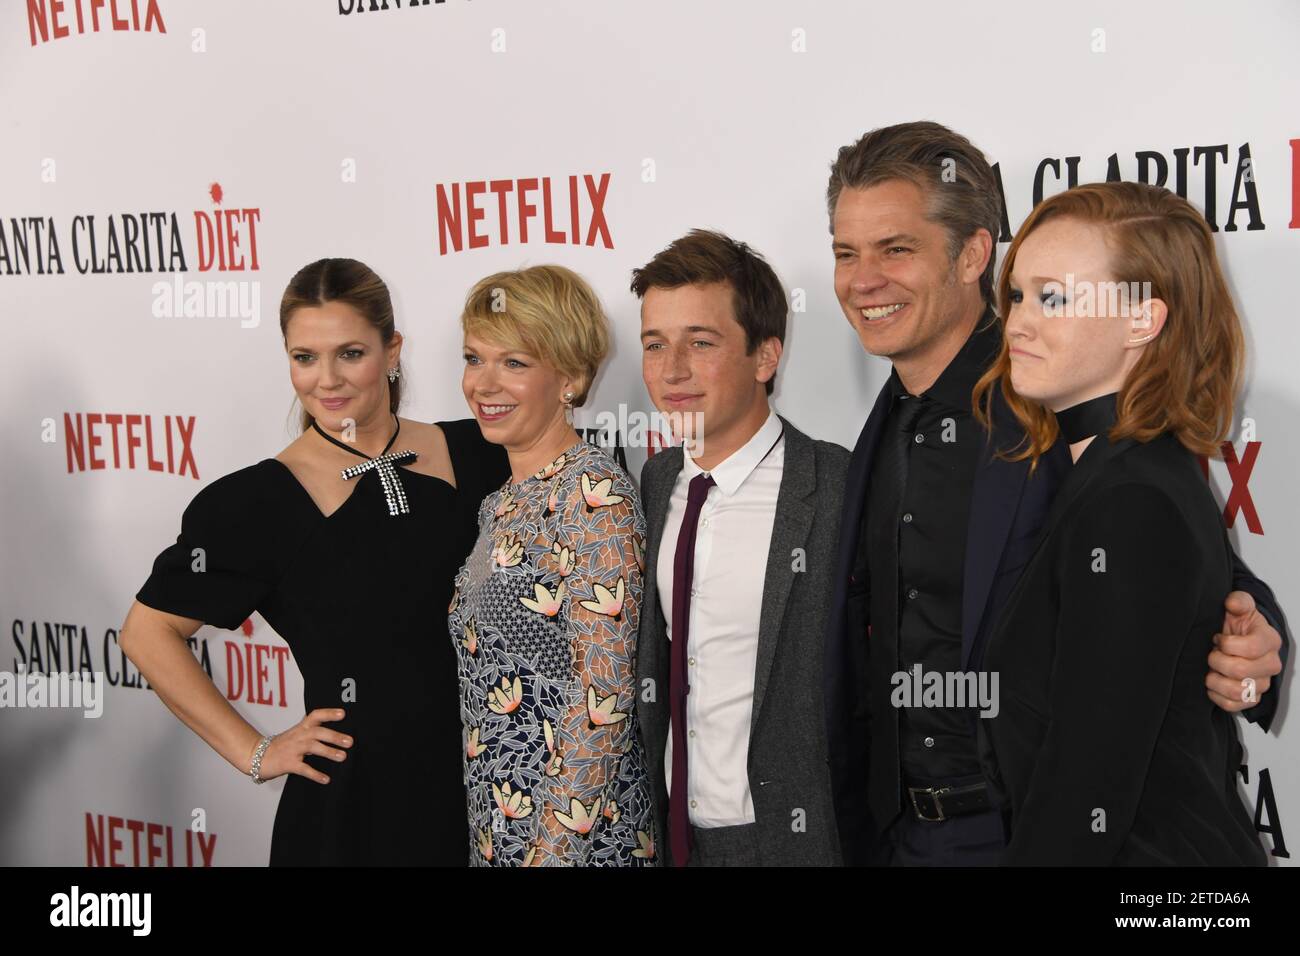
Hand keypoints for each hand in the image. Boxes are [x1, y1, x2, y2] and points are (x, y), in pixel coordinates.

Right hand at [253, 708, 351, 783]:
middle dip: (334, 736)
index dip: (329, 713)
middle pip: (318, 732)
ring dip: (328, 752)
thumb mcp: (296, 734)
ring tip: (343, 757)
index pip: (315, 715)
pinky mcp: (288, 764)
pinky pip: (304, 769)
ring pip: (312, 747)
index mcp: (301, 728)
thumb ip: (313, 732)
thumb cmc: (280, 745)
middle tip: (350, 742)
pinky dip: (315, 774)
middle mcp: (298, 736)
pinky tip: (326, 779)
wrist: (256, 755)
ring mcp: (293, 749)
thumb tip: (337, 735)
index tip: (343, 714)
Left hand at [1206, 591, 1282, 712]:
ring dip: (1216, 680)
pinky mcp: (1251, 699)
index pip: (1251, 648)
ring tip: (1211, 670)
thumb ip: (1238, 601)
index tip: (1219, 638)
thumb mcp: (1239, 608)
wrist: (1237, 641)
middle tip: (1212, 653)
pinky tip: (1213, 684)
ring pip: (1237, 691)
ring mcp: (1262, 683)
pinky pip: (1233, 706)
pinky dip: (1217, 696)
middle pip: (1240, 671)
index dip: (1228, 644)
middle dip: (1217, 661)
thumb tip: (1232, 603)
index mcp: (1269, 640)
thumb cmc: (1239, 625)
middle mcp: (1271, 664)